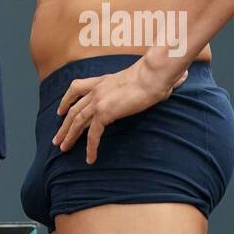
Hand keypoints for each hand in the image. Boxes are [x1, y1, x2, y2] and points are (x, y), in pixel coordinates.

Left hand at [53, 59, 188, 163]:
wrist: (153, 75)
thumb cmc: (155, 75)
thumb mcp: (143, 77)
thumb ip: (147, 82)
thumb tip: (177, 79)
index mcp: (102, 80)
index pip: (76, 88)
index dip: (66, 100)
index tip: (60, 111)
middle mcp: (96, 90)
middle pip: (73, 110)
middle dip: (63, 126)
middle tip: (56, 139)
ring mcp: (98, 101)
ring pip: (78, 122)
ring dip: (69, 137)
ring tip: (63, 149)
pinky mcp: (105, 112)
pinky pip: (93, 135)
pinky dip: (90, 148)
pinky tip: (90, 159)